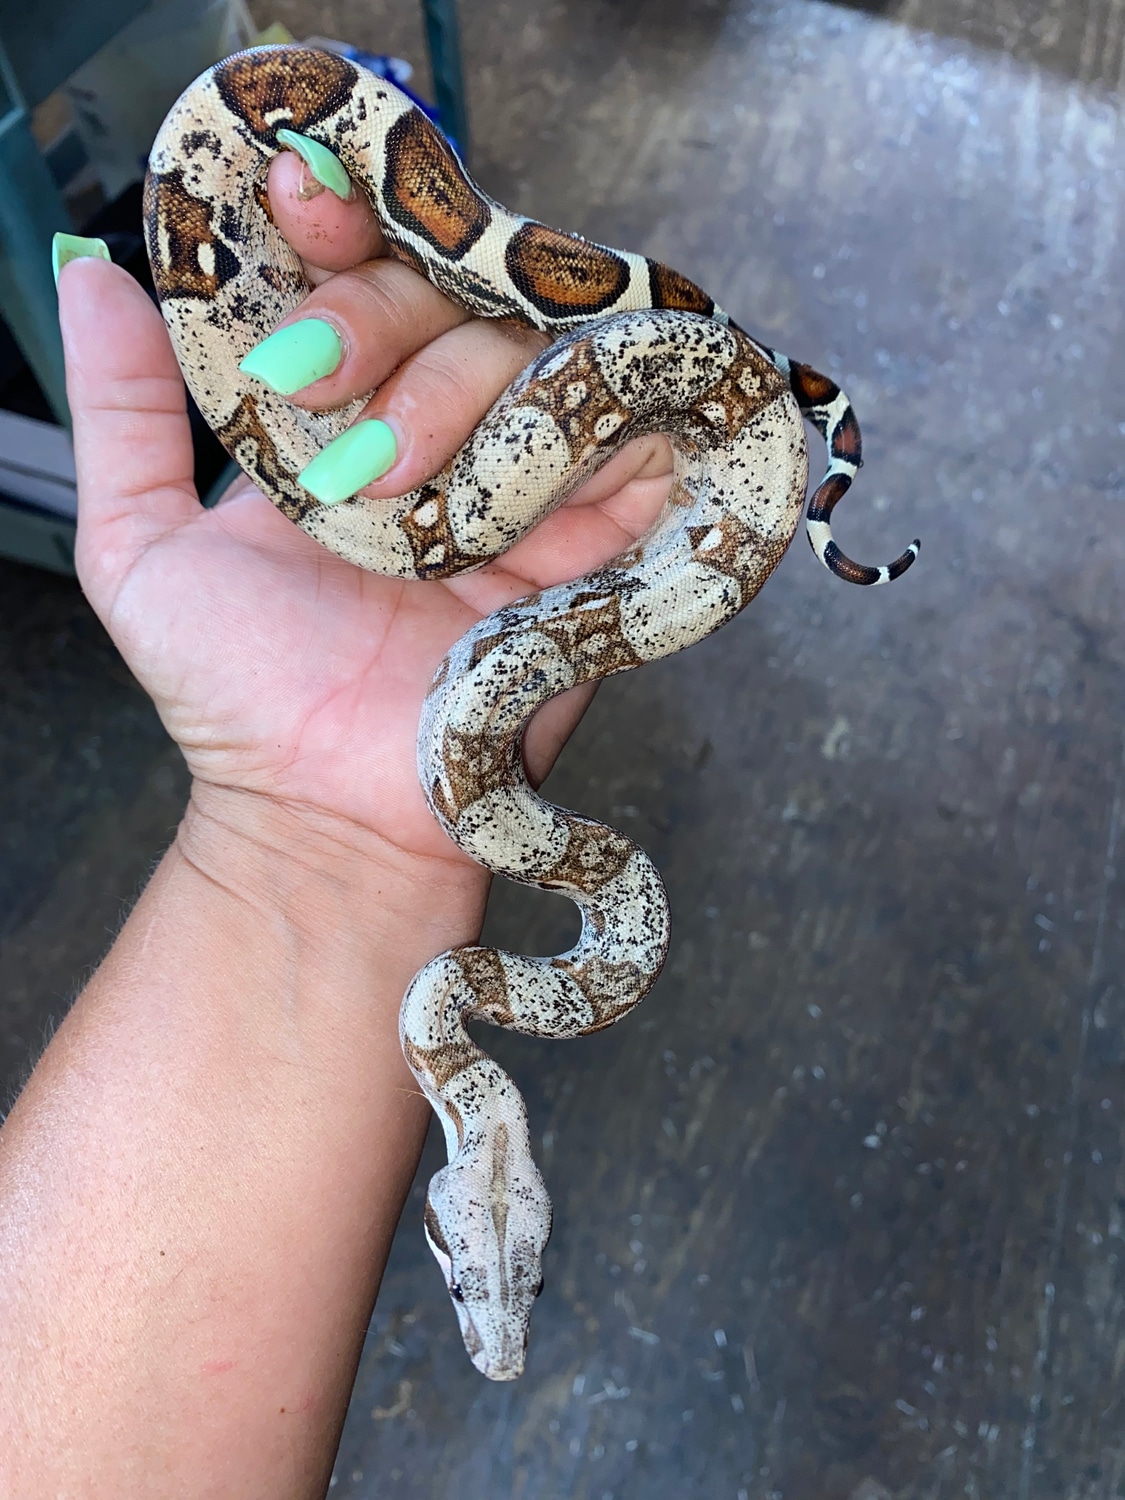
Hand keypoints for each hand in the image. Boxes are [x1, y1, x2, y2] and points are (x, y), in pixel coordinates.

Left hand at [60, 149, 673, 869]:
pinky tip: (499, 488)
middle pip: (456, 293)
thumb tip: (91, 273)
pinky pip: (632, 438)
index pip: (368, 271)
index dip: (341, 221)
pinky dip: (577, 437)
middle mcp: (444, 433)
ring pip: (538, 351)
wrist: (324, 813)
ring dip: (459, 393)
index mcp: (348, 417)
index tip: (291, 201)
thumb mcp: (139, 546)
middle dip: (380, 323)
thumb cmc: (235, 698)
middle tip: (316, 401)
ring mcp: (525, 482)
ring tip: (392, 490)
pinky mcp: (602, 542)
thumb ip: (121, 412)